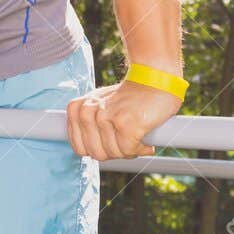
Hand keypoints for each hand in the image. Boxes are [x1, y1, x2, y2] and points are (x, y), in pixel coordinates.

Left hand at [65, 79, 182, 160]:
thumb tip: (89, 152)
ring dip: (128, 151)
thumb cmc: (130, 97)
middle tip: (126, 142)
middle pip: (96, 153)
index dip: (98, 150)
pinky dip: (139, 149)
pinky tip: (144, 139)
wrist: (154, 80)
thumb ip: (89, 125)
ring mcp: (105, 117)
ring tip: (136, 137)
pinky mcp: (124, 124)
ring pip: (113, 153)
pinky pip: (127, 151)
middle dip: (114, 152)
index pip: (79, 147)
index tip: (110, 144)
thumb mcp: (101, 105)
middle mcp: (88, 111)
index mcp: (78, 109)